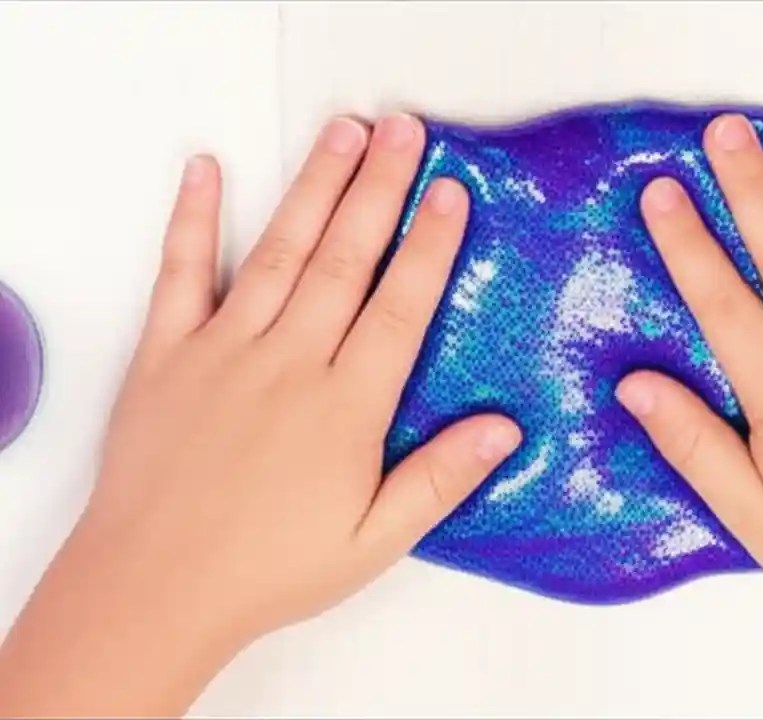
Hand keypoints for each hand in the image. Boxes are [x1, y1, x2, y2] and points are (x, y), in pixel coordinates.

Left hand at [0, 114, 519, 716]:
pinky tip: (210, 171)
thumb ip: (440, 479)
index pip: (400, 307)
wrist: (153, 589)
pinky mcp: (166, 354)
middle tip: (404, 130)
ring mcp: (223, 350)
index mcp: (345, 406)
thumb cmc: (268, 570)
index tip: (451, 192)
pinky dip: (194, 219)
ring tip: (343, 132)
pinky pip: (181, 273)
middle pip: (345, 259)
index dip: (430, 245)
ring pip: (281, 252)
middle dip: (380, 188)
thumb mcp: (373, 542)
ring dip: (315, 188)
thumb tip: (505, 429)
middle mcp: (289, 362)